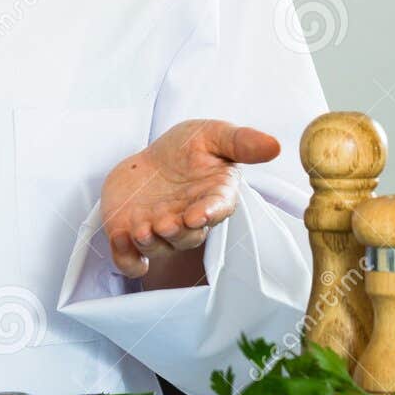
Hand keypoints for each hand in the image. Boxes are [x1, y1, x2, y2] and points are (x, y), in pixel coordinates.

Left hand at [101, 119, 280, 278]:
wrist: (153, 159)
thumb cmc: (188, 149)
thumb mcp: (212, 134)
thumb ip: (240, 141)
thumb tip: (275, 145)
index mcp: (213, 197)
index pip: (216, 209)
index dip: (209, 214)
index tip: (199, 213)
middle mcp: (188, 219)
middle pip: (187, 236)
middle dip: (177, 232)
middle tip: (166, 222)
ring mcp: (161, 231)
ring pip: (159, 248)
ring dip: (151, 243)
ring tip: (142, 229)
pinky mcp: (133, 237)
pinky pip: (131, 260)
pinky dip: (126, 257)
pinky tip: (119, 239)